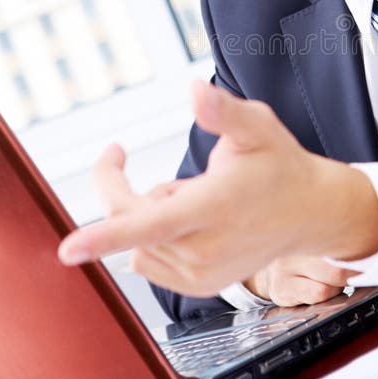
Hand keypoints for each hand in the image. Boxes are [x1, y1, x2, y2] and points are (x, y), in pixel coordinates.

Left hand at [58, 80, 377, 296]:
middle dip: (118, 186)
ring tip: (190, 195)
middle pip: (129, 220)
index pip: (152, 224)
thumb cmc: (280, 165)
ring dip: (146, 213)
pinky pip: (148, 261)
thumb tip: (193, 91)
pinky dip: (155, 236)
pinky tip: (190, 220)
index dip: (105, 235)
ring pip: (136, 242)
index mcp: (214, 206)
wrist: (310, 213)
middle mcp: (205, 248)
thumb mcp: (258, 126)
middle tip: (117, 153)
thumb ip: (223, 111)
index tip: (67, 249)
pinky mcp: (198, 287)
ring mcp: (201, 274)